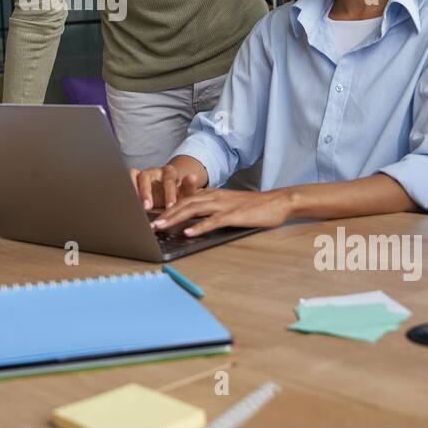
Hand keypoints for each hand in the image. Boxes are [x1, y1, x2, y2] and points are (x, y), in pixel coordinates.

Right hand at [129, 163, 201, 210]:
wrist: (170, 193)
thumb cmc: (178, 194)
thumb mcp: (185, 193)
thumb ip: (189, 187)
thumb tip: (192, 176)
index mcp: (169, 172)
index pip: (168, 179)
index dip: (168, 193)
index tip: (170, 207)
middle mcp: (154, 171)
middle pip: (146, 176)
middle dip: (146, 192)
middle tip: (148, 207)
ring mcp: (142, 174)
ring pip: (133, 175)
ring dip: (133, 189)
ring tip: (135, 204)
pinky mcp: (133, 179)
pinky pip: (127, 178)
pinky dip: (126, 187)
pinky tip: (128, 201)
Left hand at [150, 188, 291, 236]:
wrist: (277, 202)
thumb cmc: (253, 206)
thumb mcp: (228, 204)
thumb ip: (212, 209)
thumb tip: (194, 220)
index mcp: (212, 194)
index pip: (185, 199)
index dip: (168, 207)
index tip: (153, 216)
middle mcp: (214, 197)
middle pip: (184, 203)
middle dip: (165, 213)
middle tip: (150, 224)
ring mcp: (224, 205)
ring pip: (194, 209)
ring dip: (175, 218)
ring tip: (161, 226)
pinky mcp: (234, 215)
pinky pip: (213, 220)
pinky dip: (199, 226)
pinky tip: (188, 233)